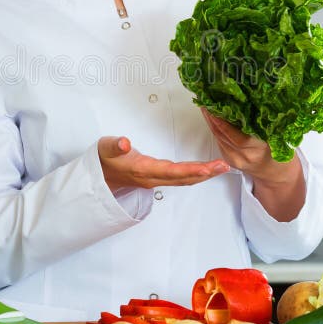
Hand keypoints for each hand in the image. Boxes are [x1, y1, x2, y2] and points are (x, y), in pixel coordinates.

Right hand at [97, 136, 229, 191]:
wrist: (98, 177)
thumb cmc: (104, 160)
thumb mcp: (105, 148)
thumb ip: (114, 145)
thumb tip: (125, 142)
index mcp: (143, 170)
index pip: (171, 171)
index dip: (191, 170)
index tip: (208, 168)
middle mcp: (152, 177)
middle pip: (183, 178)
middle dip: (205, 173)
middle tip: (224, 166)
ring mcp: (156, 179)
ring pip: (184, 180)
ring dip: (203, 175)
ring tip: (221, 168)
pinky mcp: (157, 177)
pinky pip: (180, 178)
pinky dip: (195, 174)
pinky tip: (205, 170)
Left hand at [200, 108, 305, 220]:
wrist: (275, 173)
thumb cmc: (278, 152)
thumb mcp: (277, 135)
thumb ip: (264, 122)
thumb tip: (250, 100)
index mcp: (260, 149)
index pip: (237, 136)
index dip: (223, 122)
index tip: (216, 107)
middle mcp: (246, 156)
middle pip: (223, 135)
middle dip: (213, 117)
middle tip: (207, 101)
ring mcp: (235, 160)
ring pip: (219, 138)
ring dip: (211, 122)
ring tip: (207, 106)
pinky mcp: (229, 160)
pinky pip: (220, 142)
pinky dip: (215, 129)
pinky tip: (212, 118)